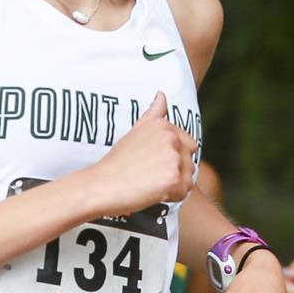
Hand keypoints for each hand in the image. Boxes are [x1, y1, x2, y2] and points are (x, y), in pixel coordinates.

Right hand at [83, 94, 196, 215]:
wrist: (102, 184)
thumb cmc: (117, 162)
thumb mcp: (135, 130)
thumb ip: (154, 113)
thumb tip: (162, 94)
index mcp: (165, 126)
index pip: (188, 144)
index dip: (173, 158)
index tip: (153, 163)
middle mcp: (172, 139)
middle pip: (191, 161)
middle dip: (178, 171)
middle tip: (153, 176)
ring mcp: (174, 159)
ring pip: (189, 178)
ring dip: (175, 185)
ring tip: (151, 184)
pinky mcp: (174, 179)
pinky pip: (184, 193)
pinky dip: (171, 197)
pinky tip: (153, 193)